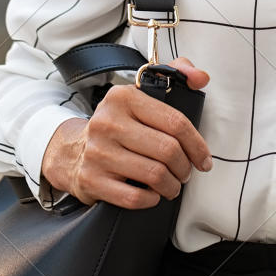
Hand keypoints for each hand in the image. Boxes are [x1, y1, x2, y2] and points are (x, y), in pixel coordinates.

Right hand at [42, 58, 212, 208]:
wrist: (71, 152)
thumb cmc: (117, 125)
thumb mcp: (140, 95)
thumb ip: (176, 76)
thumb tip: (202, 77)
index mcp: (124, 98)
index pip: (175, 122)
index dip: (197, 145)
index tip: (204, 159)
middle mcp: (108, 123)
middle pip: (168, 150)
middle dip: (184, 167)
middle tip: (185, 172)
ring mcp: (98, 153)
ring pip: (155, 175)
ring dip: (172, 186)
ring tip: (172, 184)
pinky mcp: (92, 180)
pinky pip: (134, 197)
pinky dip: (151, 200)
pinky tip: (152, 194)